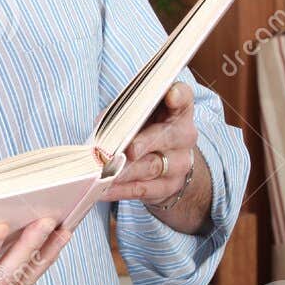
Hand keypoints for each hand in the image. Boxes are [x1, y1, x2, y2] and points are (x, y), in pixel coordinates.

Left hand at [100, 80, 198, 205]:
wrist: (167, 166)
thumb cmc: (146, 131)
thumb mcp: (139, 116)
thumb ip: (122, 114)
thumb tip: (101, 125)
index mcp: (178, 111)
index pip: (184, 98)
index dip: (178, 96)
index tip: (170, 95)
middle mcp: (184, 136)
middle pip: (167, 136)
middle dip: (145, 141)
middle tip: (128, 149)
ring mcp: (179, 163)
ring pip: (152, 165)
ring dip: (126, 169)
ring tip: (105, 171)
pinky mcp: (168, 186)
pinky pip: (143, 189)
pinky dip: (122, 189)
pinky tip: (105, 189)